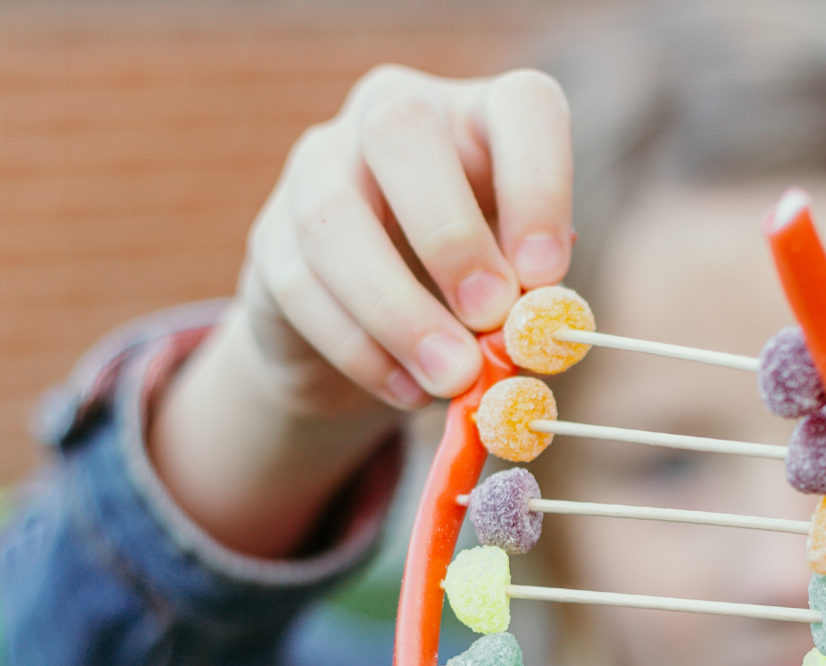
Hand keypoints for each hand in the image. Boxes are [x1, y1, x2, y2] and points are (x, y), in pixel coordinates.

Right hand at [149, 65, 572, 555]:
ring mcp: (320, 167)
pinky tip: (407, 390)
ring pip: (334, 216)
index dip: (540, 187)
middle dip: (450, 233)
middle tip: (490, 317)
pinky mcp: (270, 238)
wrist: (367, 341)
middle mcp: (393, 116)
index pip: (521, 107)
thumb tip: (533, 335)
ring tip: (450, 377)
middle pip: (402, 130)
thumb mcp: (512, 296)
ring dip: (399, 309)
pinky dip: (360, 351)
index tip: (547, 275)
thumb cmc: (465, 302)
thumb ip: (525, 307)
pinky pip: (301, 287)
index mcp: (480, 120)